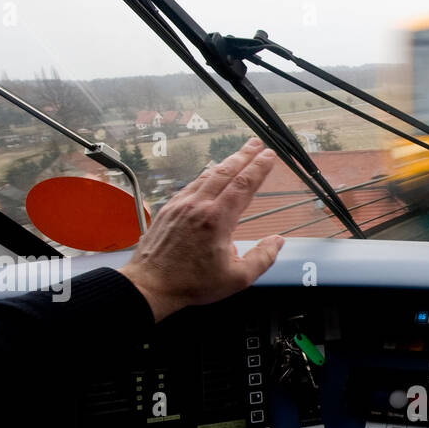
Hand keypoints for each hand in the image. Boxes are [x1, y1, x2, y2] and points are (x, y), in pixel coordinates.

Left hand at [119, 138, 283, 321]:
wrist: (151, 284)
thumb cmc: (192, 284)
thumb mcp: (237, 279)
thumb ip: (263, 258)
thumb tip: (278, 241)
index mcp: (217, 220)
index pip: (243, 185)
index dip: (259, 168)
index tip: (269, 156)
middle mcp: (199, 206)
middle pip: (226, 172)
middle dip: (244, 155)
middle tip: (256, 143)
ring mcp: (181, 205)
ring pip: (207, 175)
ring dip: (225, 162)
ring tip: (238, 154)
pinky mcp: (169, 209)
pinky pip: (191, 185)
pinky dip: (206, 175)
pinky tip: (210, 174)